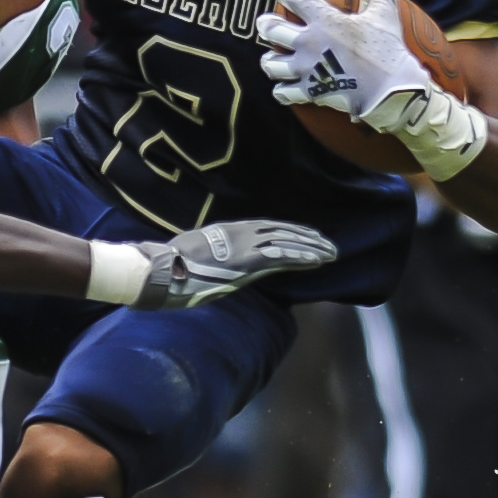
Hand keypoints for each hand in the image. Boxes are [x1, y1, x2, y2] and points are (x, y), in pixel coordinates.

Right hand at [131, 220, 336, 308]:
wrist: (166, 269)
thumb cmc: (173, 265)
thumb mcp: (195, 253)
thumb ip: (212, 254)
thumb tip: (215, 261)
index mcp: (229, 230)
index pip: (268, 227)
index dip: (291, 231)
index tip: (307, 235)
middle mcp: (241, 233)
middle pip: (283, 232)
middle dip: (307, 238)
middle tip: (329, 245)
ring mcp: (246, 245)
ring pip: (287, 243)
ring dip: (311, 248)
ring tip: (331, 253)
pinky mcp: (249, 261)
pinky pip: (281, 257)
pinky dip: (300, 258)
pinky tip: (317, 261)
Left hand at [258, 0, 429, 126]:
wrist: (388, 90)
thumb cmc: (386, 50)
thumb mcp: (385, 15)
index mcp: (325, 21)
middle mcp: (308, 43)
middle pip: (272, 30)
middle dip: (265, 24)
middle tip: (265, 22)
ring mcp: (306, 69)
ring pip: (272, 64)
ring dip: (270, 60)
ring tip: (271, 58)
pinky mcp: (309, 92)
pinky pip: (284, 93)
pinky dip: (282, 91)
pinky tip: (284, 89)